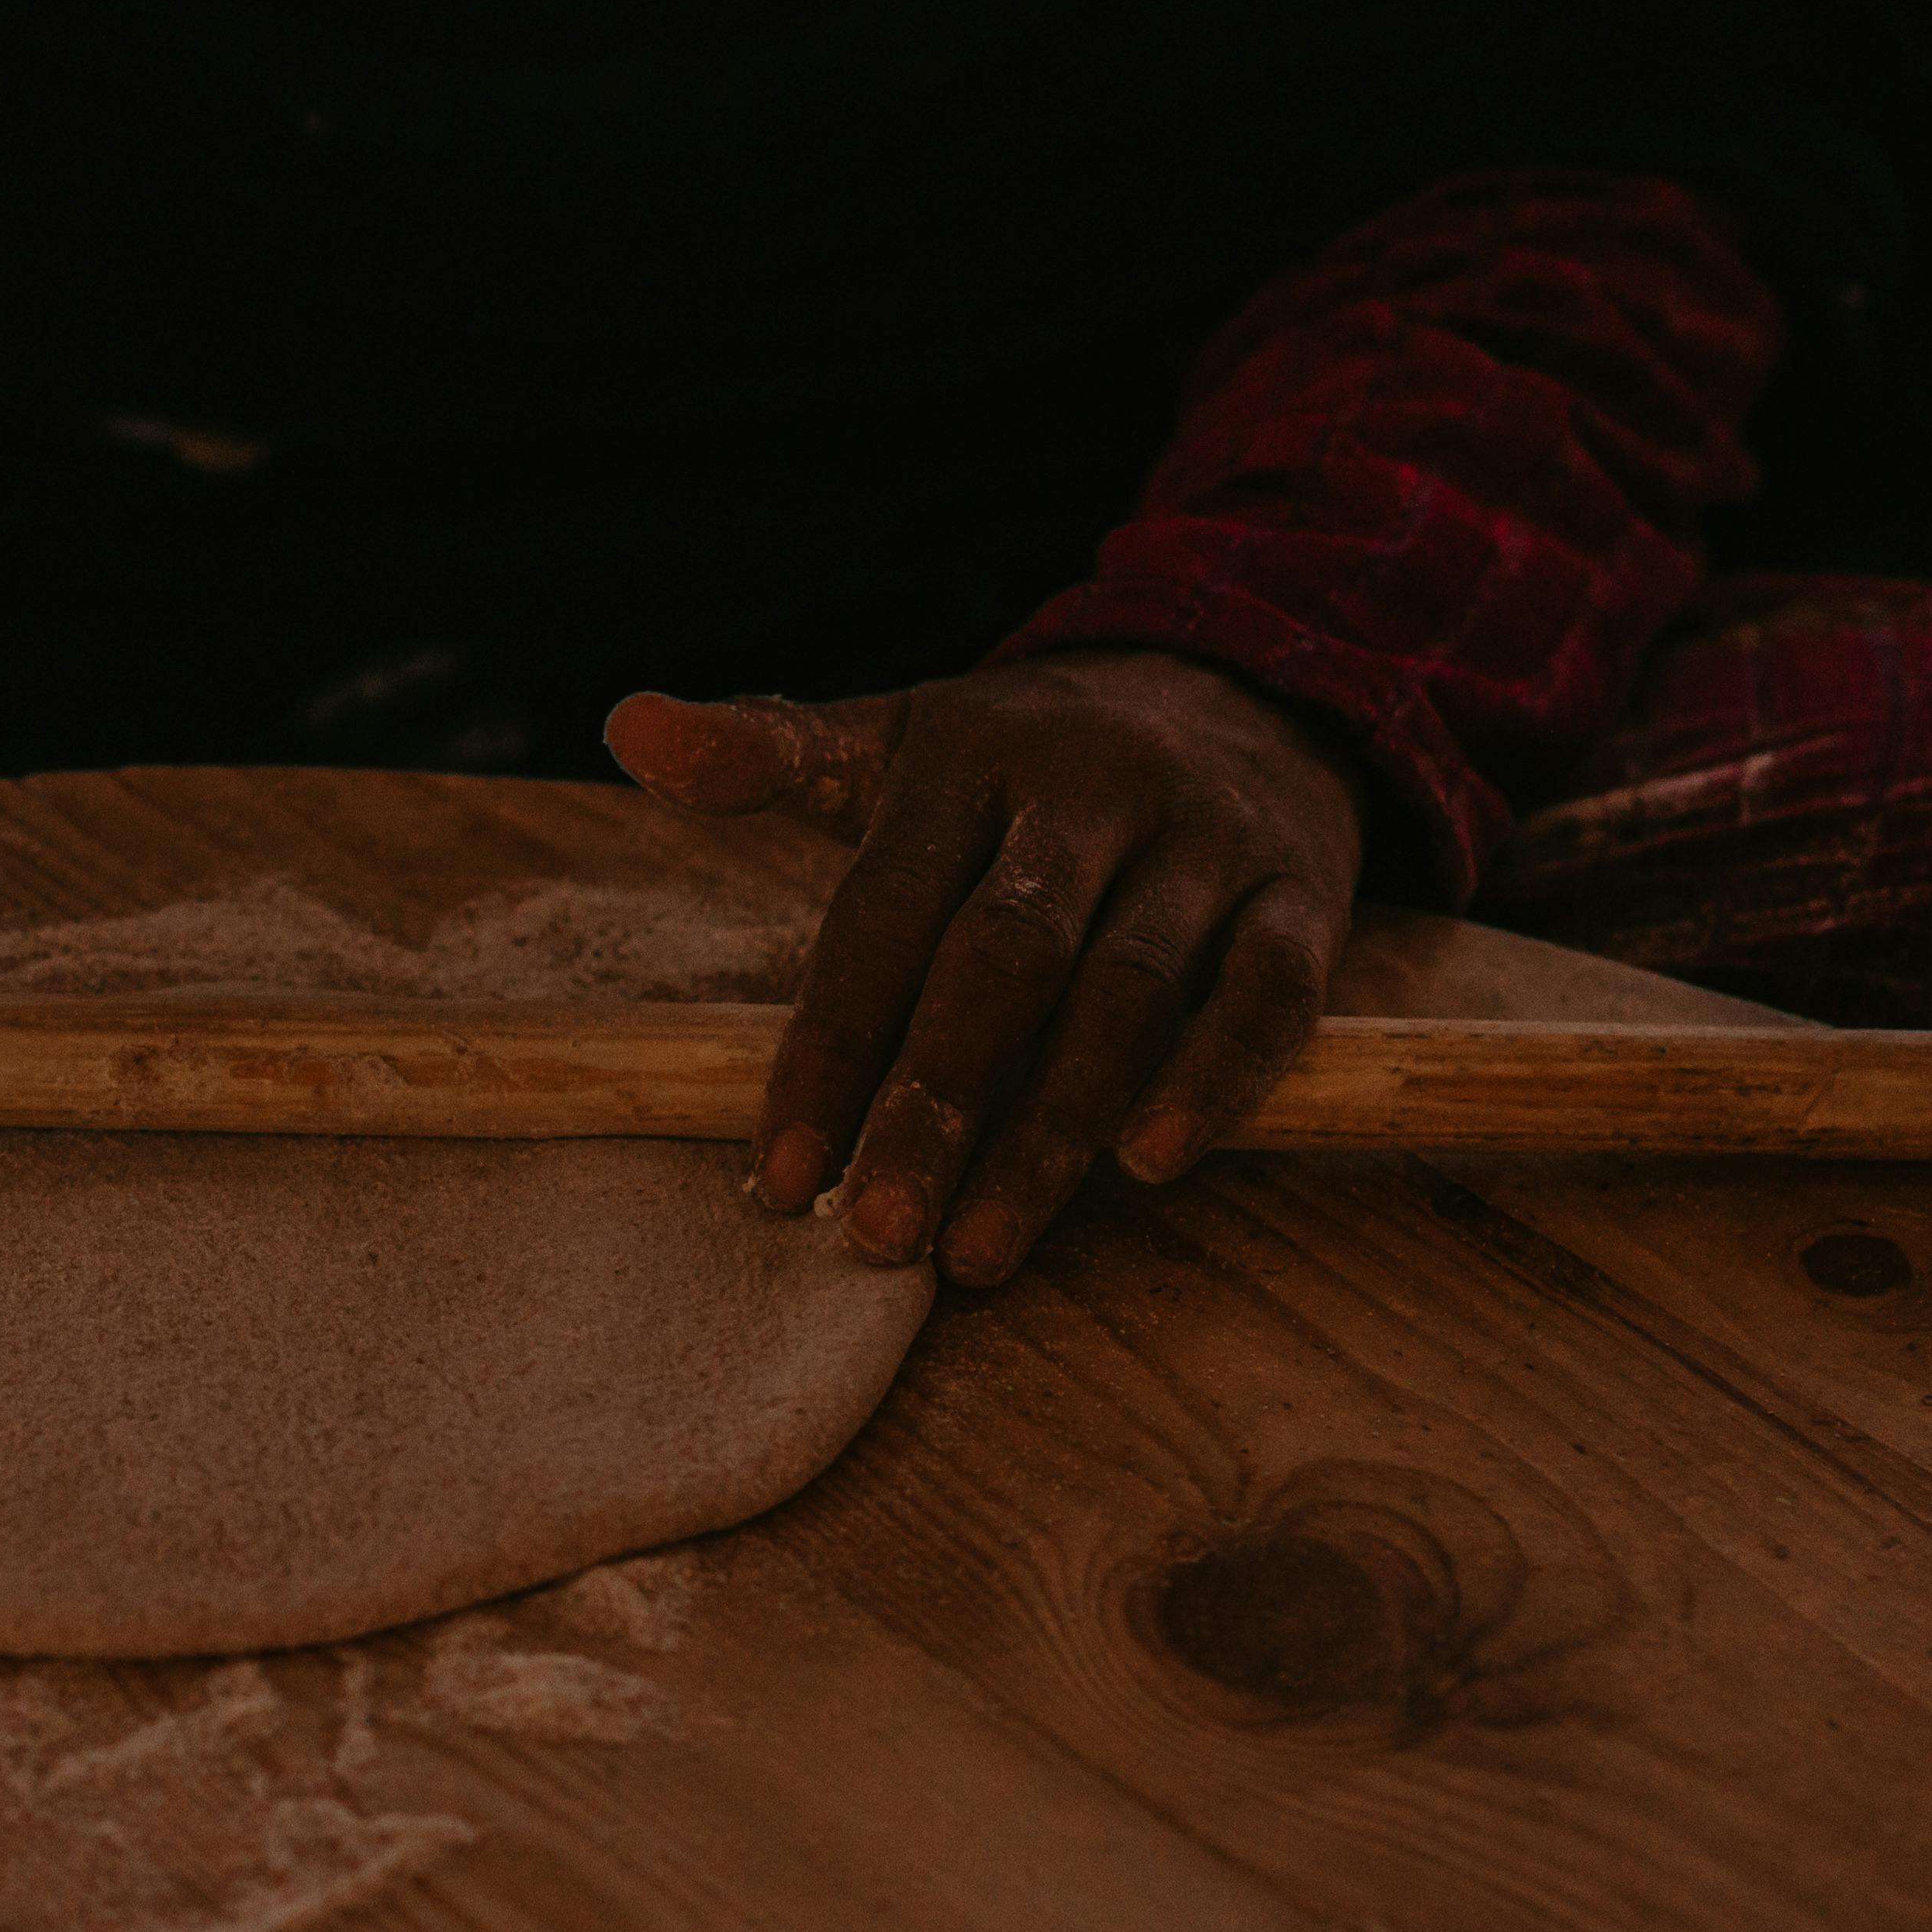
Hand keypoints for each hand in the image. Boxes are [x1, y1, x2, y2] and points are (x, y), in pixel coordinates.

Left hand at [603, 651, 1365, 1284]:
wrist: (1244, 683)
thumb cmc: (1027, 759)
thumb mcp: (898, 739)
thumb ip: (768, 755)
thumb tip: (628, 727)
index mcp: (970, 751)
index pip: (883, 910)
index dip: (828, 1046)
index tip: (779, 1176)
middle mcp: (1094, 785)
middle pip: (1003, 957)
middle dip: (935, 1104)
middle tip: (876, 1235)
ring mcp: (1206, 839)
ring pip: (1127, 990)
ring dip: (1054, 1127)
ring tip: (980, 1248)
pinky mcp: (1304, 893)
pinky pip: (1268, 994)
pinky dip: (1216, 1077)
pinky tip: (1151, 1164)